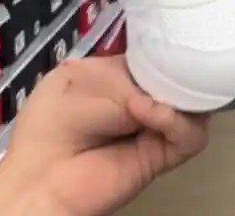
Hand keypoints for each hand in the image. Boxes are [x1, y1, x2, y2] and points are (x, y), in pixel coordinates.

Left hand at [0, 56, 210, 215]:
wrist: (40, 183)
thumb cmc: (49, 127)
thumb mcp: (75, 81)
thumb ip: (122, 80)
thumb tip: (156, 96)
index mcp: (116, 76)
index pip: (154, 56)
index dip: (157, 53)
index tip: (158, 51)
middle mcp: (141, 99)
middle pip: (176, 77)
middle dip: (167, 76)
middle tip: (147, 82)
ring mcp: (156, 128)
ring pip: (193, 105)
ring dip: (175, 99)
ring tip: (143, 105)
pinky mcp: (166, 156)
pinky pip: (193, 136)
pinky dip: (177, 122)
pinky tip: (149, 115)